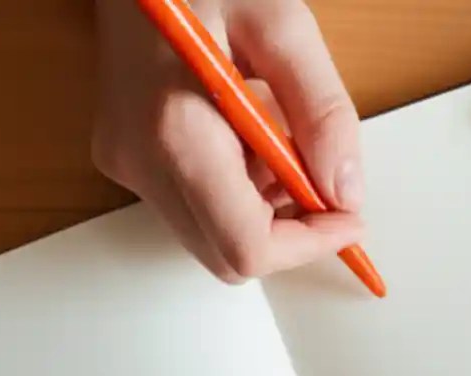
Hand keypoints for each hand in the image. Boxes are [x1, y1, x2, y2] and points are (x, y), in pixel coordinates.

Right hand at [91, 0, 362, 281]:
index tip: (347, 217)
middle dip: (286, 233)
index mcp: (177, 130)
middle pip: (226, 256)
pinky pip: (191, 206)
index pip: (245, 245)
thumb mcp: (282, 24)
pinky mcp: (123, 159)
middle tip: (324, 181)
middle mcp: (140, 160)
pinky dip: (235, 191)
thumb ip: (321, 113)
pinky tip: (247, 133)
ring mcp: (126, 163)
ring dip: (262, 211)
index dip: (308, 244)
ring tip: (280, 138)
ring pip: (209, 237)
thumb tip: (345, 189)